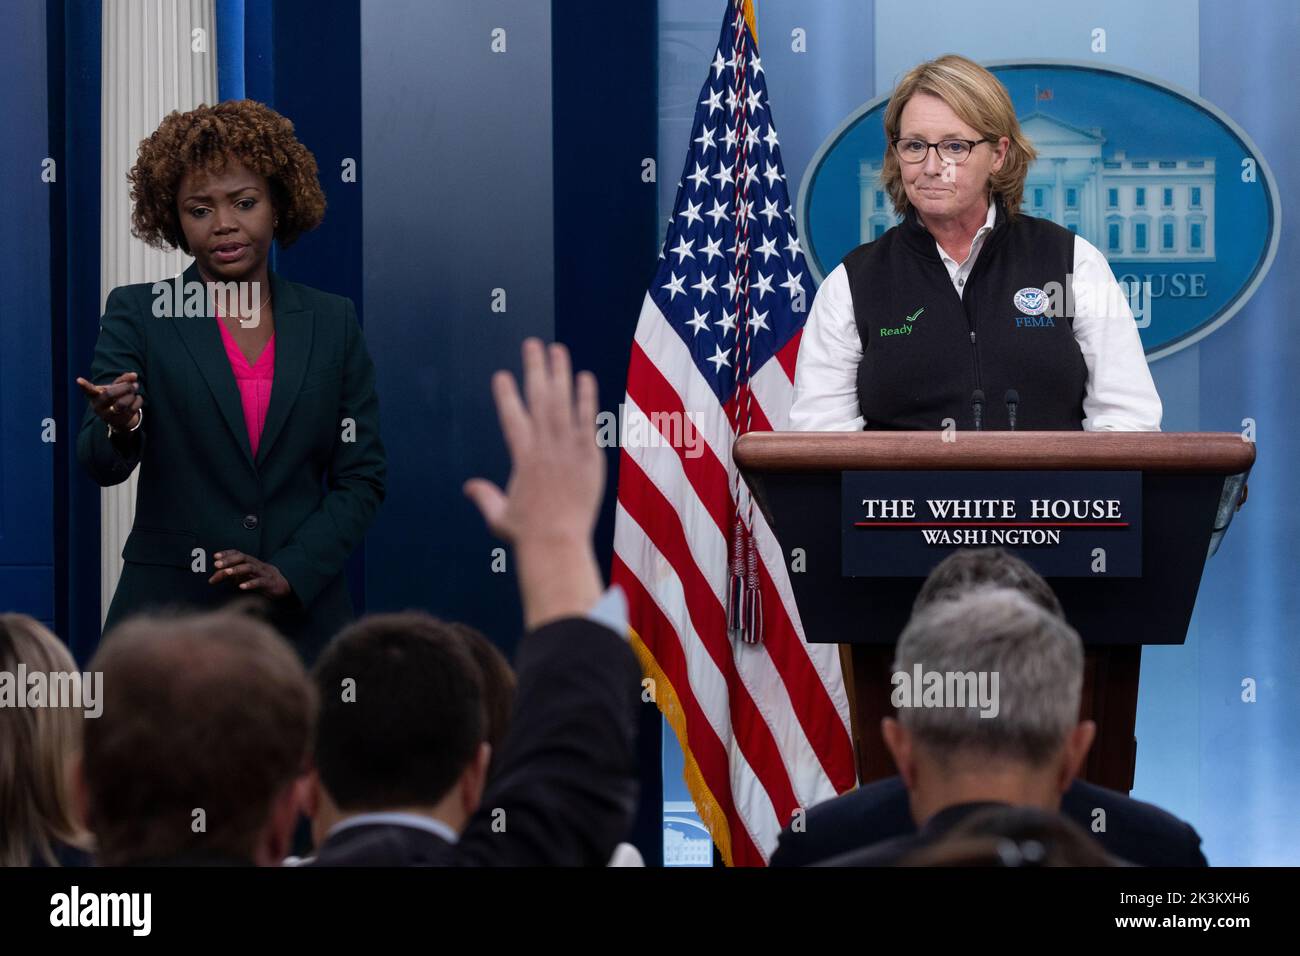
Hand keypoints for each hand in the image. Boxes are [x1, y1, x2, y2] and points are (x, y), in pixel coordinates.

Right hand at [77, 372, 141, 432]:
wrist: (119, 419)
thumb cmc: (114, 398)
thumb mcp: (115, 388)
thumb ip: (123, 380)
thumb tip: (134, 375)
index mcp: (95, 396)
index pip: (89, 391)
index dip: (84, 386)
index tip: (79, 380)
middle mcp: (99, 407)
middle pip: (110, 395)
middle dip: (124, 387)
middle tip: (134, 384)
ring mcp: (109, 416)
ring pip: (122, 403)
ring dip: (132, 394)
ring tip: (135, 389)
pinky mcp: (120, 422)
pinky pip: (132, 409)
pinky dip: (138, 401)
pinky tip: (137, 398)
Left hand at [209, 550, 291, 598]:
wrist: (281, 584)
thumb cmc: (258, 578)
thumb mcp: (242, 576)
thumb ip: (228, 576)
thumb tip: (211, 579)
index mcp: (249, 561)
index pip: (237, 553)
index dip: (227, 553)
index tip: (215, 556)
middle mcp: (255, 564)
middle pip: (242, 558)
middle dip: (229, 560)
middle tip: (217, 565)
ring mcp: (262, 572)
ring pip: (249, 567)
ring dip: (237, 569)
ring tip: (227, 573)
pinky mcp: (268, 582)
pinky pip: (259, 581)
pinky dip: (250, 583)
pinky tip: (241, 587)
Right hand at [464, 339, 603, 629]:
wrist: (558, 544)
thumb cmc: (527, 534)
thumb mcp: (500, 516)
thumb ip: (485, 497)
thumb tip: (469, 487)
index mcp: (522, 457)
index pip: (511, 416)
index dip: (506, 393)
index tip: (501, 374)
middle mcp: (544, 446)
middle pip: (538, 398)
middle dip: (534, 368)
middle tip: (532, 344)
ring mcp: (569, 449)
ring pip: (563, 402)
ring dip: (560, 373)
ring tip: (557, 350)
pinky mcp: (590, 457)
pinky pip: (589, 421)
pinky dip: (587, 398)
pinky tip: (586, 377)